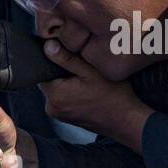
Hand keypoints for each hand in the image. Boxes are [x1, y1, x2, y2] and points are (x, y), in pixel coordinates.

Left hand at [38, 40, 152, 150]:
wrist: (126, 121)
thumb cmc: (113, 96)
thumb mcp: (90, 72)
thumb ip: (67, 58)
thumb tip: (48, 46)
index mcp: (54, 95)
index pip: (42, 71)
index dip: (53, 61)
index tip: (68, 57)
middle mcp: (51, 107)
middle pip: (49, 80)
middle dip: (62, 72)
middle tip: (82, 69)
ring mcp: (58, 114)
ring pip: (56, 90)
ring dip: (67, 83)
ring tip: (86, 80)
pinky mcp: (66, 118)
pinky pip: (63, 99)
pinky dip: (71, 93)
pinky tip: (87, 91)